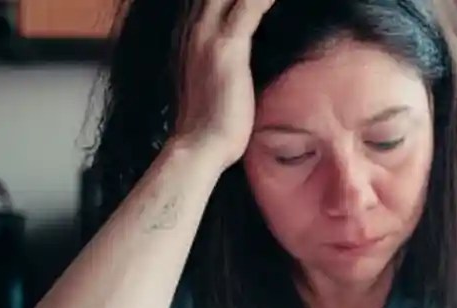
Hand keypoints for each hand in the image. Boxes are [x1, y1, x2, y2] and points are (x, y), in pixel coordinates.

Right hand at [172, 0, 274, 167]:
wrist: (200, 145)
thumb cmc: (212, 121)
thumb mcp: (216, 81)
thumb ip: (226, 62)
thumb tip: (243, 62)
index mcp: (192, 37)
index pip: (211, 2)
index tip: (256, 2)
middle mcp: (195, 30)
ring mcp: (209, 37)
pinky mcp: (228, 47)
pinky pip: (249, 7)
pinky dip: (264, 0)